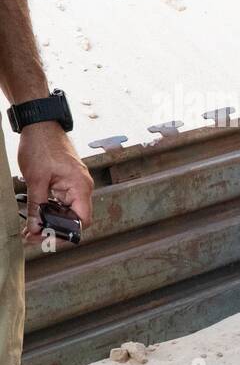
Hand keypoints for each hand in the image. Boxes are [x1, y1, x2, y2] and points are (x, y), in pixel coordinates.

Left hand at [16, 122, 93, 244]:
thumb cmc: (42, 145)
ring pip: (66, 211)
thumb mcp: (35, 179)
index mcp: (80, 187)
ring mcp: (75, 184)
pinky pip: (61, 201)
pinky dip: (49, 209)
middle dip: (54, 229)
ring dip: (50, 220)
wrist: (40, 124)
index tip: (48, 240)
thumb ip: (37, 205)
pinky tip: (36, 214)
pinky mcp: (66, 181)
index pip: (82, 220)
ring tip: (31, 227)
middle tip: (33, 236)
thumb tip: (36, 226)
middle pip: (74, 218)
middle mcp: (82, 187)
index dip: (67, 233)